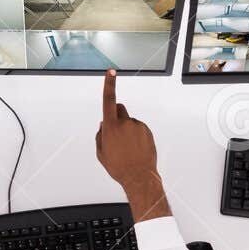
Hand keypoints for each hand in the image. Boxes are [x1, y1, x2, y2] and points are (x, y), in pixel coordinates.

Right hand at [95, 70, 169, 220]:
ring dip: (127, 129)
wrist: (139, 177)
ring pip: (129, 121)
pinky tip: (136, 149)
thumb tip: (104, 125)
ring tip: (128, 148)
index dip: (109, 85)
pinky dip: (136, 135)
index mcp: (111, 128)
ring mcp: (138, 126)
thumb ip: (100, 136)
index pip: (108, 100)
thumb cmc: (119, 167)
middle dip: (116, 114)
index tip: (110, 72)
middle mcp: (125, 123)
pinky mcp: (147, 131)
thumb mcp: (102, 153)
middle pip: (119, 108)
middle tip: (116, 130)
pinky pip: (139, 128)